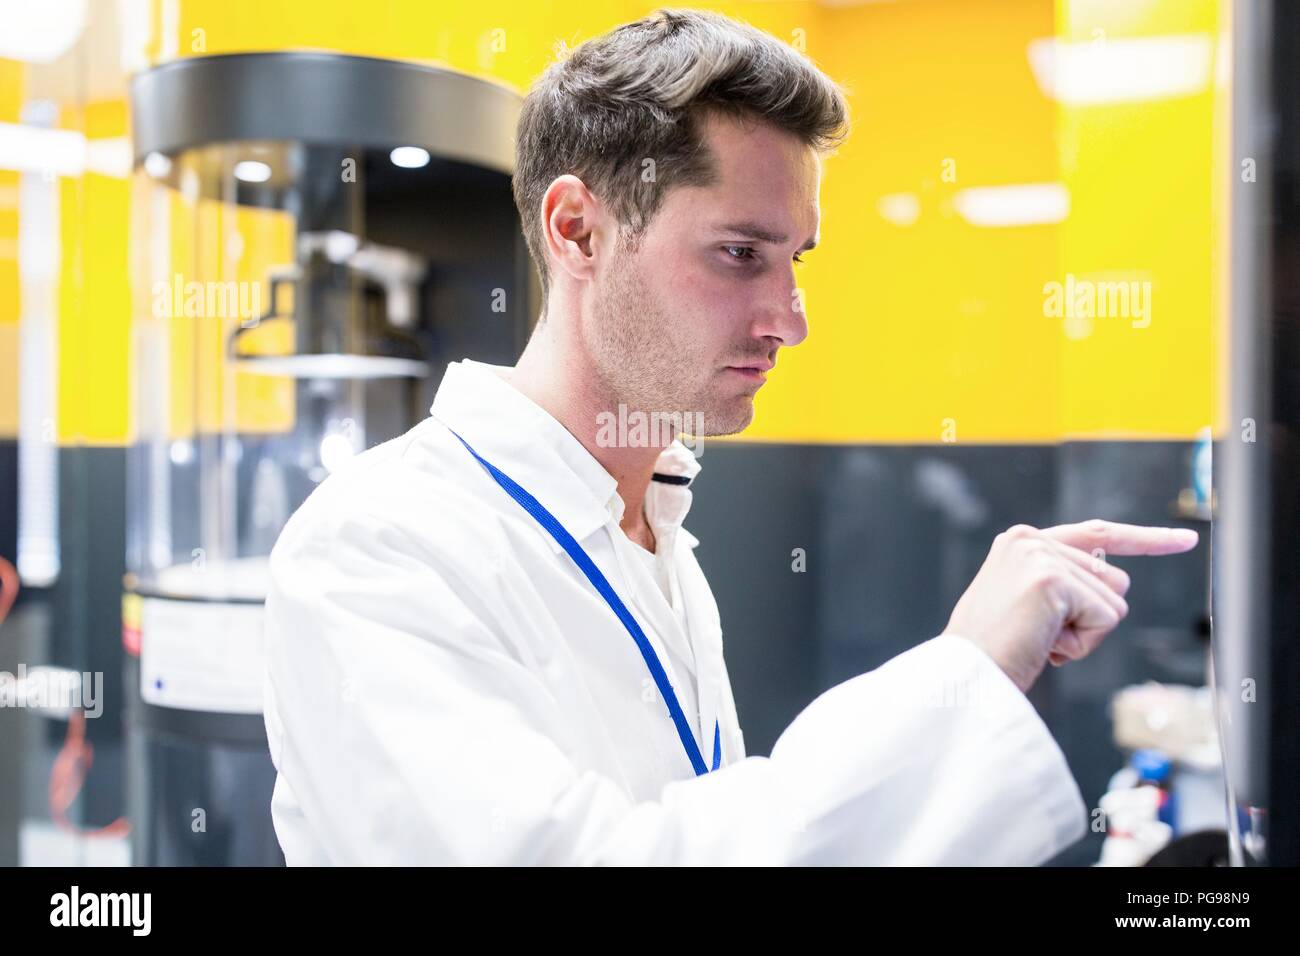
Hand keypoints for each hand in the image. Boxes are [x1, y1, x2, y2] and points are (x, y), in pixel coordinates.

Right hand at [942, 519, 1198, 692]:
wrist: (965, 677)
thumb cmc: (991, 653)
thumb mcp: (1024, 605)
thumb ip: (1061, 584)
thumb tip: (1110, 589)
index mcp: (1020, 542)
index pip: (1097, 534)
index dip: (1146, 540)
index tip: (1186, 540)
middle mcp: (1029, 539)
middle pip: (1112, 577)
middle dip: (1090, 618)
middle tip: (1042, 637)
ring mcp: (1040, 556)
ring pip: (1112, 598)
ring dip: (1085, 632)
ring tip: (1039, 640)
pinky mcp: (1053, 579)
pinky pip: (1106, 617)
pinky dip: (1082, 643)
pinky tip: (1045, 644)